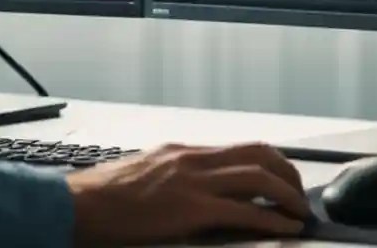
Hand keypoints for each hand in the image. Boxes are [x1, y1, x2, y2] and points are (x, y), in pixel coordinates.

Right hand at [65, 142, 312, 246]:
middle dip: (287, 173)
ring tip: (298, 212)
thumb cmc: (103, 198)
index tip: (282, 178)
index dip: (270, 162)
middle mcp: (192, 159)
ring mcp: (193, 181)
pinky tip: (284, 228)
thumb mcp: (146, 176)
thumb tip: (204, 193)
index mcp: (182, 152)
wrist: (78, 205)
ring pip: (259, 177)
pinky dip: (271, 219)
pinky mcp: (191, 208)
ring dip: (287, 194)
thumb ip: (177, 179)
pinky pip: (244, 211)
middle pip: (258, 154)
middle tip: (298, 195)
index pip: (240, 148)